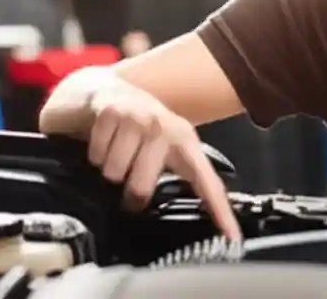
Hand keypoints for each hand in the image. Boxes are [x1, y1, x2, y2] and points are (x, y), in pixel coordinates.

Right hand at [84, 80, 241, 239]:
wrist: (109, 90)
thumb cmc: (138, 127)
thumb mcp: (162, 147)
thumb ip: (169, 174)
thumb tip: (166, 210)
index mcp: (185, 142)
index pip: (206, 181)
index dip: (219, 210)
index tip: (230, 236)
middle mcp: (166, 128)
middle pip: (142, 187)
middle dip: (130, 192)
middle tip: (129, 176)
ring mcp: (139, 118)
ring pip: (114, 173)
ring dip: (110, 168)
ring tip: (118, 150)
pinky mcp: (112, 111)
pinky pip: (96, 155)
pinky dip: (95, 153)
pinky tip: (105, 139)